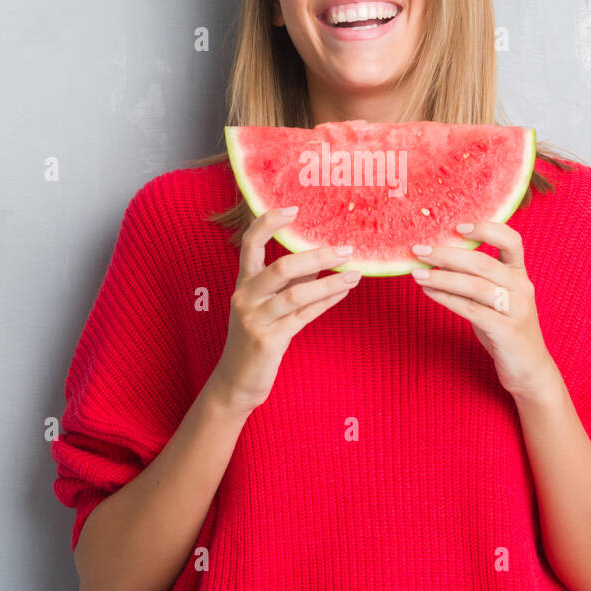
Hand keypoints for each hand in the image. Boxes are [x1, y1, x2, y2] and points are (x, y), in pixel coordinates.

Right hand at [209, 206, 361, 416]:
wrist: (235, 382)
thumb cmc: (255, 339)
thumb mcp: (267, 306)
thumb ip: (289, 282)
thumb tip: (318, 259)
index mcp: (243, 283)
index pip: (250, 243)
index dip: (269, 223)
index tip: (294, 208)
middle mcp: (245, 297)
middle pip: (281, 267)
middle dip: (317, 255)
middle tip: (345, 249)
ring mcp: (255, 319)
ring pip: (296, 293)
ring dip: (330, 282)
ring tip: (354, 274)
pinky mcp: (268, 340)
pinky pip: (303, 316)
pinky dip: (326, 301)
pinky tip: (343, 292)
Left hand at [410, 220, 557, 399]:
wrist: (530, 369)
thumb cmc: (506, 329)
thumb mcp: (497, 299)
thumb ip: (478, 279)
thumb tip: (438, 259)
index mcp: (520, 275)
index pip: (511, 240)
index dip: (486, 228)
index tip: (457, 226)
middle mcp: (522, 288)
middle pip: (483, 263)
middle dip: (447, 254)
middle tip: (419, 250)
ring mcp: (516, 310)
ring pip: (475, 286)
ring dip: (442, 277)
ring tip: (417, 273)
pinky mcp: (506, 331)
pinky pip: (471, 310)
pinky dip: (447, 298)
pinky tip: (428, 292)